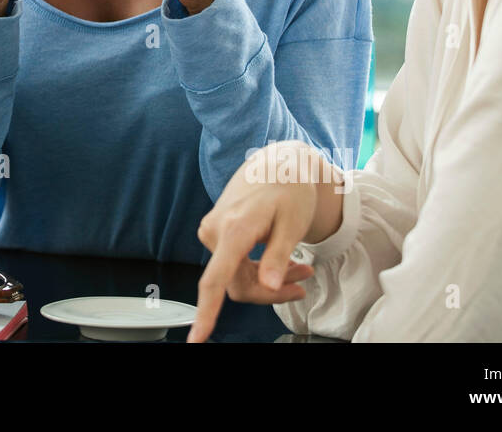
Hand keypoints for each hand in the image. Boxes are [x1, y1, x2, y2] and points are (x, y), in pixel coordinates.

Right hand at [187, 143, 331, 341]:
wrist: (276, 164)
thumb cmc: (289, 191)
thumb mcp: (293, 224)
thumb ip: (277, 256)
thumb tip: (266, 285)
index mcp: (234, 229)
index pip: (215, 280)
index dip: (207, 312)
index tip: (197, 338)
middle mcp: (214, 231)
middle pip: (236, 285)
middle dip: (270, 291)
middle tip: (304, 281)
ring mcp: (211, 232)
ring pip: (236, 277)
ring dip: (268, 280)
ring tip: (301, 269)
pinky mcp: (214, 233)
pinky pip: (233, 265)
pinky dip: (258, 268)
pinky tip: (282, 262)